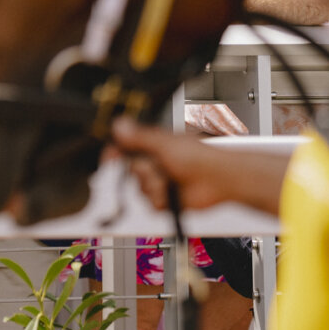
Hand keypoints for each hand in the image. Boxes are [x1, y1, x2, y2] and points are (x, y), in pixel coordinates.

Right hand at [109, 118, 242, 210]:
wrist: (218, 180)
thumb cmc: (199, 157)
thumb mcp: (165, 144)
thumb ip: (139, 137)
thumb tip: (118, 125)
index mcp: (152, 146)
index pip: (125, 148)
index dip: (115, 153)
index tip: (110, 158)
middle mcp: (154, 164)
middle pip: (130, 172)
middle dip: (143, 172)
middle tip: (157, 167)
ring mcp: (159, 182)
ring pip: (141, 190)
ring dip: (156, 187)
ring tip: (171, 181)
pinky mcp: (165, 200)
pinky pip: (151, 205)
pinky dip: (163, 200)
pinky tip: (174, 193)